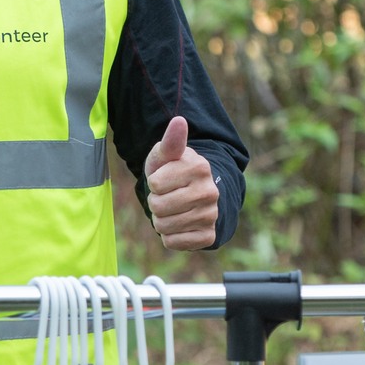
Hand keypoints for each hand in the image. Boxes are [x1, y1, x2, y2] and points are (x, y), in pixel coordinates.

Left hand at [143, 115, 219, 250]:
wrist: (193, 196)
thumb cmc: (173, 173)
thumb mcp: (167, 156)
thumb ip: (171, 141)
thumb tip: (179, 121)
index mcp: (200, 168)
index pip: (155, 184)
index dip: (154, 183)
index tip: (165, 180)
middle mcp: (210, 192)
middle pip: (158, 206)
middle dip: (156, 203)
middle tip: (167, 197)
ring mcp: (211, 215)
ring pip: (163, 226)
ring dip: (161, 220)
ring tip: (172, 210)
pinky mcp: (207, 236)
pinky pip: (173, 242)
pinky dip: (170, 236)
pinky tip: (179, 225)